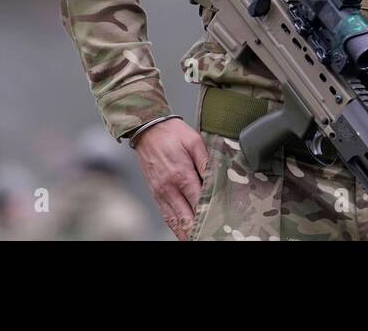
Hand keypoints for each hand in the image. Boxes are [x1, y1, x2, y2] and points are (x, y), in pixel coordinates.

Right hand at [133, 118, 209, 239]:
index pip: (198, 201)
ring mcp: (160, 192)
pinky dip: (174, 227)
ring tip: (197, 239)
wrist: (146, 129)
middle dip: (198, 229)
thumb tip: (216, 177)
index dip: (209, 215)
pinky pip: (165, 215)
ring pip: (174, 221)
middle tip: (211, 235)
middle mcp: (169, 187)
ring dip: (186, 232)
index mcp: (181, 174)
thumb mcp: (194, 140)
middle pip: (186, 217)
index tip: (220, 223)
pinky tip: (182, 232)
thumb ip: (206, 160)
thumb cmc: (170, 132)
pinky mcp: (154, 193)